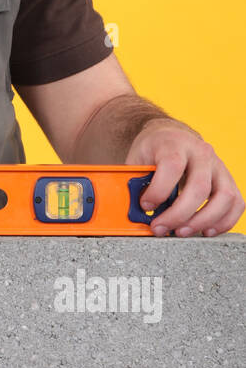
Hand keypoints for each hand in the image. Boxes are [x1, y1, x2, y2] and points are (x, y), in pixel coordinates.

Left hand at [125, 118, 244, 236]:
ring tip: (182, 232)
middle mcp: (201, 153)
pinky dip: (224, 221)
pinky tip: (205, 230)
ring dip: (203, 221)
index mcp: (174, 144)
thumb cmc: (154, 150)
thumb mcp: (137, 159)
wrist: (172, 136)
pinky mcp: (228, 179)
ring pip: (224, 197)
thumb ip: (135, 182)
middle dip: (179, 214)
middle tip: (160, 227)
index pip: (172, 166)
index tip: (146, 205)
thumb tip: (133, 211)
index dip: (159, 191)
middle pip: (199, 187)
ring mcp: (218, 166)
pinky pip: (236, 203)